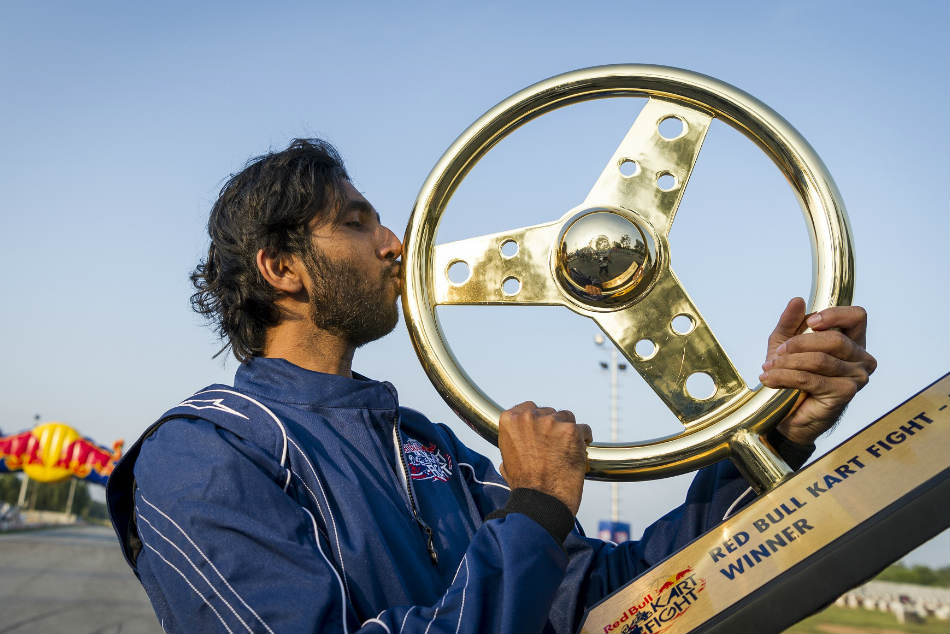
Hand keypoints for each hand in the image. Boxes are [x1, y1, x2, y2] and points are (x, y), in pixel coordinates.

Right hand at [498, 401, 591, 515]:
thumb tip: (519, 442)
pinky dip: (584, 440)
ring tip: (567, 451)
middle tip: (554, 447)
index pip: (528, 408)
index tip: (541, 431)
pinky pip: (584, 429)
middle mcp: (530, 417)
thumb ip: (514, 442)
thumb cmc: (524, 485)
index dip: (537, 420)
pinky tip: (580, 452)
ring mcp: (551, 422)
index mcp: (511, 420)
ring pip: (566, 418)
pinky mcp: (572, 431)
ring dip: (568, 432)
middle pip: (548, 412)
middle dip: (552, 427)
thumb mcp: (507, 459)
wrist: (541, 501)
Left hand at [759, 297, 876, 444]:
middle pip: (835, 339)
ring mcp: (857, 377)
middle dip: (799, 343)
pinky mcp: (845, 394)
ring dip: (788, 363)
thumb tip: (797, 301)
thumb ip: (790, 323)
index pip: (857, 317)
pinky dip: (785, 377)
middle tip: (777, 352)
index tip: (810, 322)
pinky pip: (811, 379)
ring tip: (768, 367)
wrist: (788, 413)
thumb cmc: (792, 375)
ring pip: (820, 360)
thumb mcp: (784, 343)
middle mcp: (861, 358)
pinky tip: (769, 379)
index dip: (835, 315)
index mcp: (853, 340)